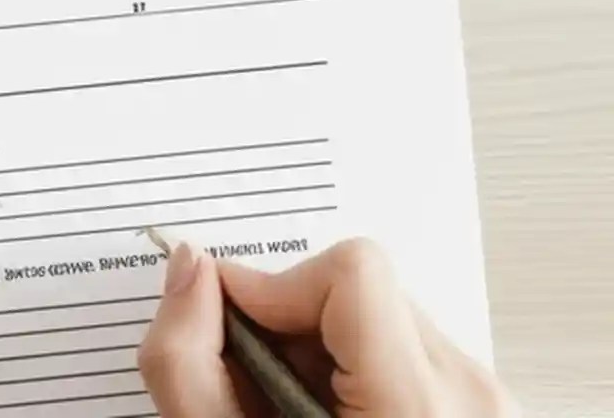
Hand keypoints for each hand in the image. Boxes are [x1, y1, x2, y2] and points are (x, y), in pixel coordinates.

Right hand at [137, 238, 518, 416]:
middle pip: (359, 291)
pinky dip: (351, 374)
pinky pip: (405, 351)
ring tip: (291, 416)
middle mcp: (471, 400)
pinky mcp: (483, 412)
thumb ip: (189, 361)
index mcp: (415, 412)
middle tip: (252, 390)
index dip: (271, 288)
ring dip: (317, 353)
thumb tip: (190, 273)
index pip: (350, 274)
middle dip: (287, 327)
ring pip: (380, 317)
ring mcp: (487, 406)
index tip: (226, 323)